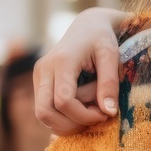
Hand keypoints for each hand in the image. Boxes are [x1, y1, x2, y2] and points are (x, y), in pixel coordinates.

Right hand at [34, 8, 126, 134]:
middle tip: (97, 117)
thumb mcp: (111, 56)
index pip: (63, 101)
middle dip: (72, 123)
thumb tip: (108, 112)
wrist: (88, 26)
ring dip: (67, 122)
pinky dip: (62, 118)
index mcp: (61, 62)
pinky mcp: (40, 82)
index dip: (84, 115)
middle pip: (45, 112)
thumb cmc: (102, 39)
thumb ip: (110, 83)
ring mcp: (39, 76)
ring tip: (91, 113)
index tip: (105, 114)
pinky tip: (83, 112)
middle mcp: (44, 69)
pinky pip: (44, 109)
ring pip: (41, 114)